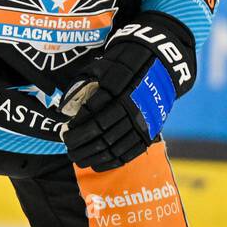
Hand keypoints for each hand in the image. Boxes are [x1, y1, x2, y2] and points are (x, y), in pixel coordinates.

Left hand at [59, 19, 192, 171]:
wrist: (161, 63)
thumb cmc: (126, 62)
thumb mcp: (103, 65)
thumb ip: (84, 83)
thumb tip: (64, 108)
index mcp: (117, 87)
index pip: (91, 111)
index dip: (76, 124)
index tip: (65, 130)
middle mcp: (130, 105)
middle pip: (100, 130)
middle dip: (80, 142)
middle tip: (68, 148)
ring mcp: (142, 120)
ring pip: (113, 144)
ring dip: (93, 154)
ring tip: (77, 158)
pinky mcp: (150, 131)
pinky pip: (130, 152)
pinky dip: (112, 161)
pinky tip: (97, 164)